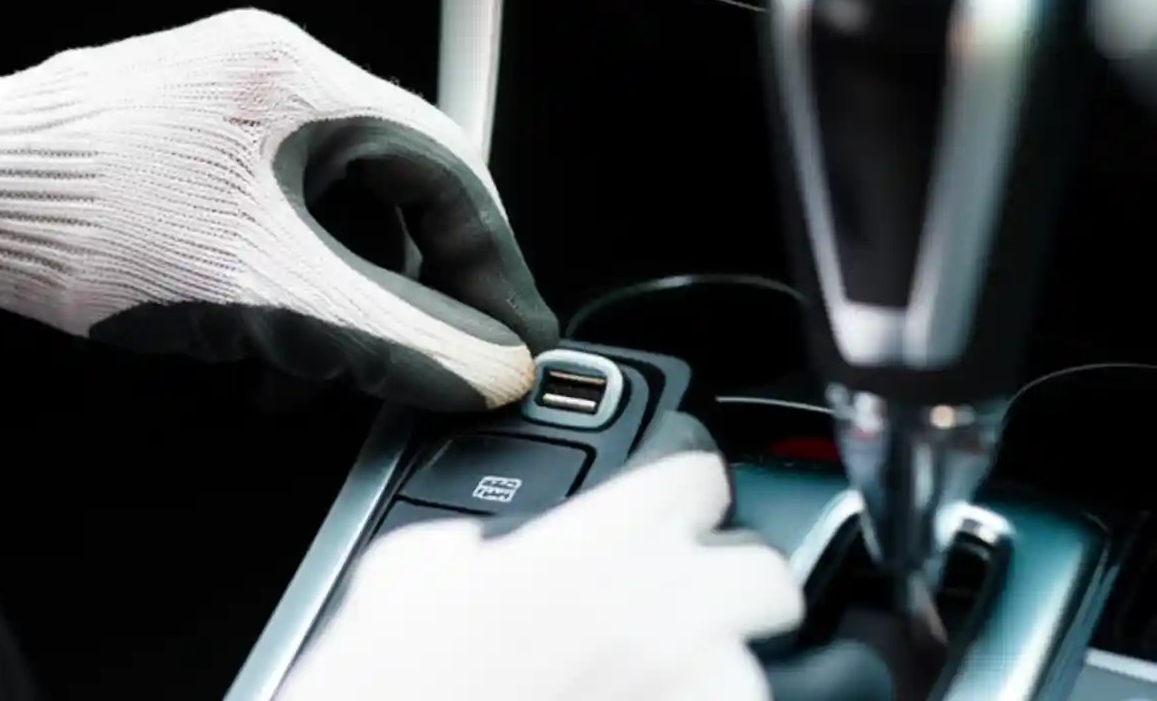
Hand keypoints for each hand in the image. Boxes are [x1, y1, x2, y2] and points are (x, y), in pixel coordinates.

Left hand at [0, 9, 557, 409]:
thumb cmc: (79, 221)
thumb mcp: (267, 295)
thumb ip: (396, 338)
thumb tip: (490, 368)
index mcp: (305, 84)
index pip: (450, 177)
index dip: (495, 268)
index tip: (514, 336)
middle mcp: (276, 81)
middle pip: (399, 198)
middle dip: (417, 292)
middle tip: (436, 361)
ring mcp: (235, 112)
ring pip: (342, 217)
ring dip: (350, 300)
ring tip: (325, 370)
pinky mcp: (200, 151)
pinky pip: (287, 218)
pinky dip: (299, 284)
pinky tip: (274, 343)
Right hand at [277, 414, 804, 700]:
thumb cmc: (391, 680)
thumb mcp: (406, 574)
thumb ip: (467, 542)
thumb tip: (473, 551)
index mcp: (593, 542)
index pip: (697, 478)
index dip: (687, 493)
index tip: (680, 512)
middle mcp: (659, 609)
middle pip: (766, 574)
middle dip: (732, 587)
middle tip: (684, 607)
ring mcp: (685, 686)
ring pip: (747, 667)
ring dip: (705, 672)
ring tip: (640, 684)